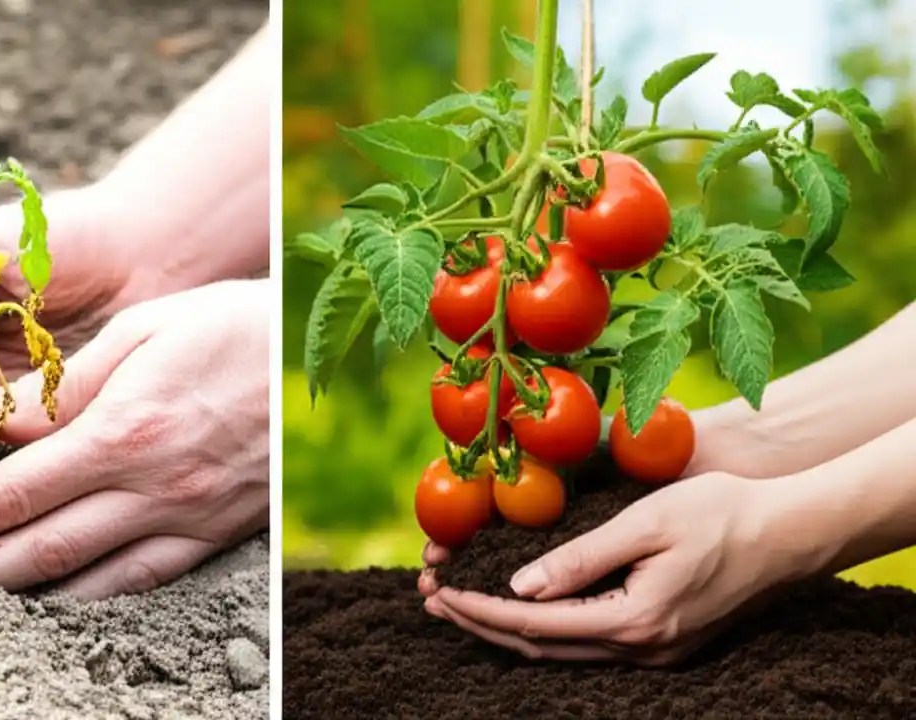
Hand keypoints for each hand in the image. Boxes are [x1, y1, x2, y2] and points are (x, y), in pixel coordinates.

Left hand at [0, 277, 268, 598]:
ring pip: (84, 578)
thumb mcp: (144, 330)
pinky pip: (140, 581)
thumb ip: (66, 386)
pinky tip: (49, 600)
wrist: (315, 358)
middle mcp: (151, 488)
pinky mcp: (213, 534)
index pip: (13, 495)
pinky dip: (86, 598)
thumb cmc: (228, 326)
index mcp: (123, 431)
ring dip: (11, 595)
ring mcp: (185, 518)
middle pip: (37, 551)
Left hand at [419, 473, 817, 665]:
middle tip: (433, 601)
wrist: (790, 533)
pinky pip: (588, 647)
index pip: (532, 623)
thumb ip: (580, 558)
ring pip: (563, 653)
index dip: (479, 609)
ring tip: (464, 608)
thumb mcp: (645, 524)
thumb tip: (520, 588)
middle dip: (481, 624)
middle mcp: (642, 649)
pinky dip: (546, 632)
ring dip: (508, 631)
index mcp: (632, 620)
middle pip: (540, 647)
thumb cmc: (720, 512)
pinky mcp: (664, 644)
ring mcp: (656, 654)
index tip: (440, 591)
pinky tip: (523, 614)